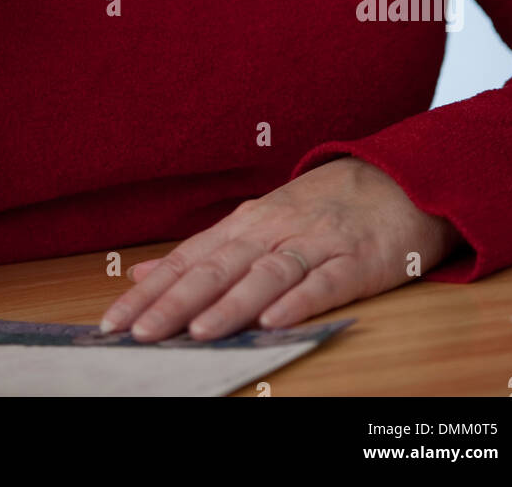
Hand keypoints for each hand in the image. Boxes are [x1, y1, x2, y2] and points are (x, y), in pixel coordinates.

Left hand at [99, 157, 462, 340]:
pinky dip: (299, 300)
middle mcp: (273, 230)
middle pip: (217, 268)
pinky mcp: (357, 260)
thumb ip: (202, 252)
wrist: (398, 178)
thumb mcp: (257, 221)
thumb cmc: (322, 207)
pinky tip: (276, 319)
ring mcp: (315, 243)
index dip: (151, 291)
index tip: (113, 322)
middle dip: (175, 302)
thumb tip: (143, 272)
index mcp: (245, 225)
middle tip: (139, 333)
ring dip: (231, 304)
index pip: (188, 261)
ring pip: (266, 274)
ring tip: (198, 332)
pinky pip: (326, 282)